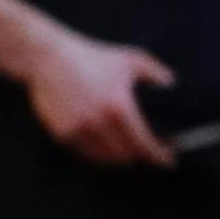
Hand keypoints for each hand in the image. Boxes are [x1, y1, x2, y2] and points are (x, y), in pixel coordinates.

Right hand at [23, 26, 174, 168]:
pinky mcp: (62, 134)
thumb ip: (155, 73)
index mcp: (119, 107)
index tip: (169, 162)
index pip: (144, 144)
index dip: (159, 157)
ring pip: (105, 159)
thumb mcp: (129, 60)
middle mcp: (99, 123)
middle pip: (126, 156)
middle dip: (140, 158)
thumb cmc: (91, 56)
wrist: (48, 58)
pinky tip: (106, 148)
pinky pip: (85, 154)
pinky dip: (98, 155)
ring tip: (128, 152)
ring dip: (119, 159)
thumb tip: (172, 85)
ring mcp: (79, 131)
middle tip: (149, 155)